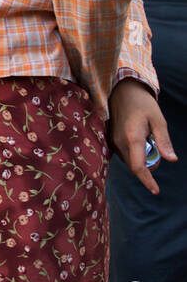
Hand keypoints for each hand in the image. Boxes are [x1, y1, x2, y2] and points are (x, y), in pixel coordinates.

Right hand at [108, 78, 176, 193]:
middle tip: (160, 152)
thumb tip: (172, 159)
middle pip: (134, 167)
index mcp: (132, 138)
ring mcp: (113, 141)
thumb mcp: (159, 120)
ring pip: (129, 161)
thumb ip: (164, 141)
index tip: (156, 190)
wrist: (122, 91)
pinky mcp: (111, 140)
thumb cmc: (143, 104)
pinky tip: (141, 140)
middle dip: (148, 168)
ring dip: (141, 160)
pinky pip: (124, 154)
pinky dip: (135, 154)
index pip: (138, 167)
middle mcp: (120, 143)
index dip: (147, 180)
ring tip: (150, 142)